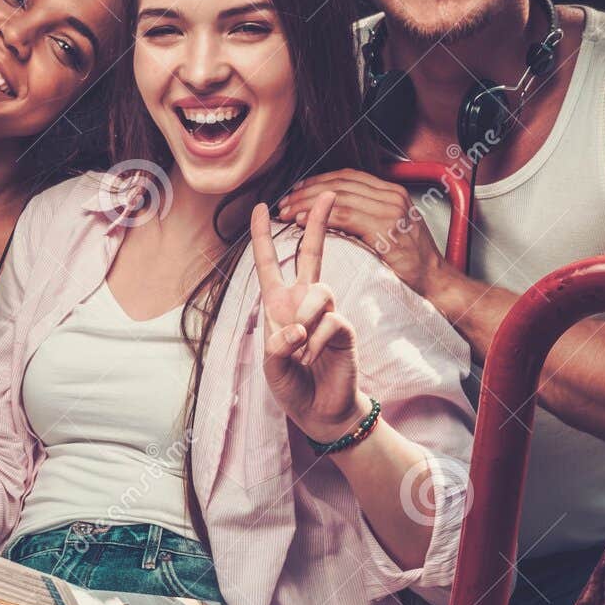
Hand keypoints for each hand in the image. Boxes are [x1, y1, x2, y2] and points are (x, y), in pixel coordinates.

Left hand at [251, 195, 368, 442]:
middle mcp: (303, 302)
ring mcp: (326, 313)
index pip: (269, 263)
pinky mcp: (344, 329)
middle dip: (318, 223)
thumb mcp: (271, 365)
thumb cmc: (292, 385)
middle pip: (312, 253)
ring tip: (300, 349)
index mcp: (278, 304)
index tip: (260, 207)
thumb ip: (276, 345)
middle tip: (327, 194)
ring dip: (305, 318)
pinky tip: (313, 359)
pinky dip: (316, 342)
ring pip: (319, 291)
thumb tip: (297, 327)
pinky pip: (330, 321)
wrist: (320, 411)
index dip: (262, 236)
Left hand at [276, 169, 444, 296]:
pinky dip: (318, 217)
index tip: (297, 189)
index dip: (318, 181)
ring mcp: (390, 210)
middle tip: (284, 202)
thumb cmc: (410, 260)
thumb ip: (369, 212)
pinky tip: (301, 222)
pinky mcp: (384, 229)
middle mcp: (392, 195)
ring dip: (306, 204)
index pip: (348, 176)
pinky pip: (344, 216)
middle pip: (339, 184)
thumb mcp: (391, 226)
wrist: (434, 280)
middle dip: (306, 191)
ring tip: (287, 212)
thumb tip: (334, 208)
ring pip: (338, 198)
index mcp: (392, 191)